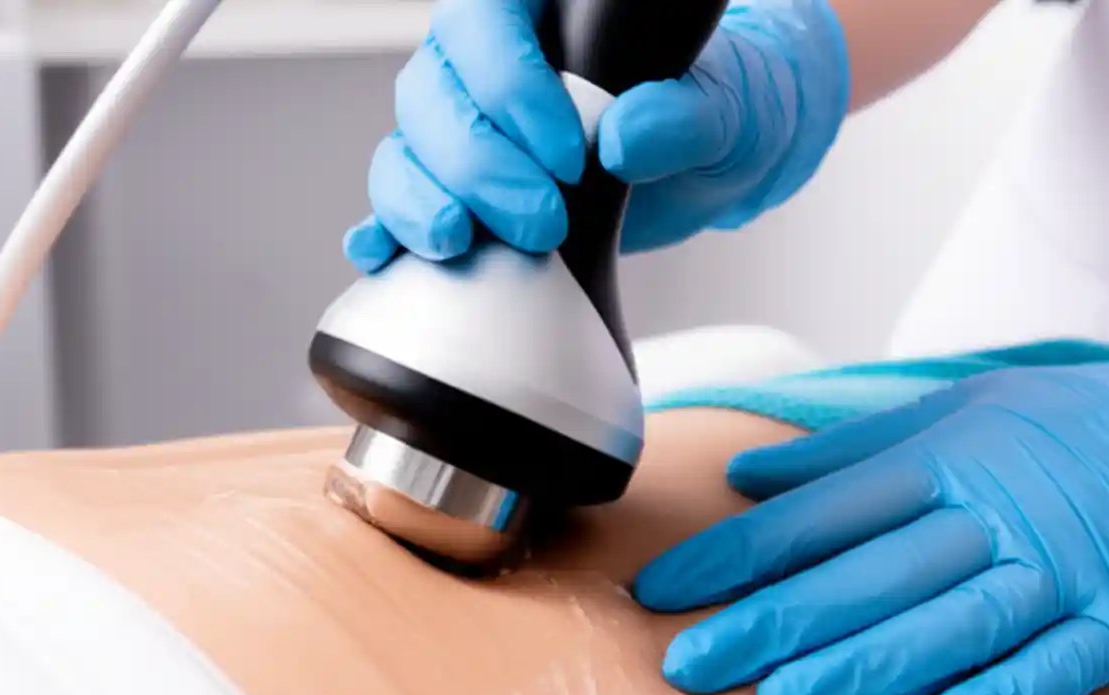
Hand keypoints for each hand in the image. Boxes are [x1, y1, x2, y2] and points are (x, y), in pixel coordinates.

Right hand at [343, 0, 849, 271]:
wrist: (709, 167)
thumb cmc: (715, 116)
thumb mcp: (727, 115)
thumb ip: (684, 118)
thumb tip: (624, 137)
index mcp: (546, 20)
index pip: (486, 24)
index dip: (509, 85)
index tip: (569, 157)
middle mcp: (487, 68)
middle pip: (434, 94)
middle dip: (476, 165)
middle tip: (541, 223)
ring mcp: (464, 132)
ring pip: (407, 150)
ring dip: (423, 201)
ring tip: (462, 245)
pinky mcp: (457, 195)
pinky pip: (396, 205)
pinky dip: (384, 232)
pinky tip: (381, 256)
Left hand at [633, 356, 1108, 694]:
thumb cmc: (1059, 422)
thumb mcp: (953, 412)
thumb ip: (845, 454)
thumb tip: (746, 478)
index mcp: (940, 460)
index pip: (817, 513)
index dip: (734, 555)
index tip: (664, 589)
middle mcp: (989, 515)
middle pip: (866, 575)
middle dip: (772, 623)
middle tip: (692, 661)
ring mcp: (1056, 570)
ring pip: (948, 624)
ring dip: (863, 667)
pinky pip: (1057, 665)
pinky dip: (1003, 694)